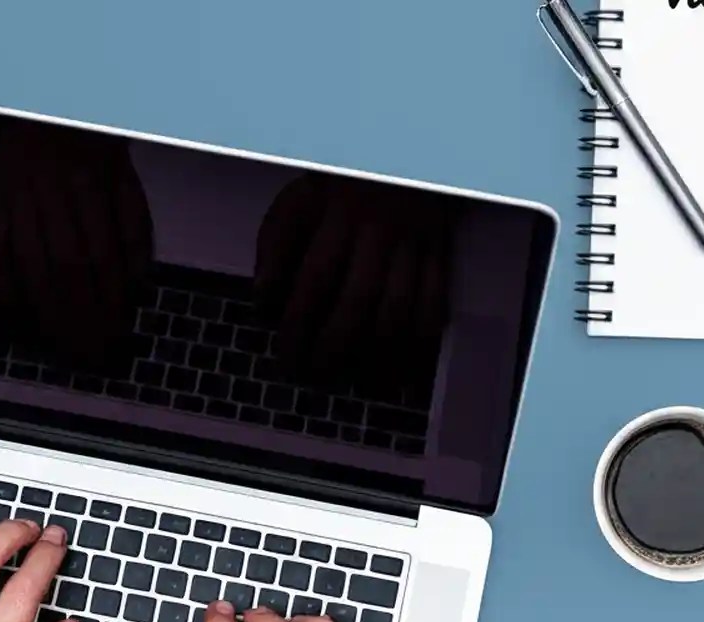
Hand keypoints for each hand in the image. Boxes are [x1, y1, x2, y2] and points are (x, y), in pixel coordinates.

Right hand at [0, 115, 154, 373]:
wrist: (41, 107)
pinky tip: (19, 323)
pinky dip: (5, 292)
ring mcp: (18, 200)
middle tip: (95, 356)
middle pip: (68, 268)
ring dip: (50, 314)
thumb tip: (138, 286)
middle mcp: (52, 194)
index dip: (112, 299)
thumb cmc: (91, 146)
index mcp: (91, 184)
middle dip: (83, 317)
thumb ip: (133, 228)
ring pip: (33, 267)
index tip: (121, 334)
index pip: (105, 255)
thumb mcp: (125, 176)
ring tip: (66, 349)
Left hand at [253, 172, 457, 390]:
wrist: (401, 154)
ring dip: (379, 355)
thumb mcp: (296, 202)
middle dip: (334, 348)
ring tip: (361, 385)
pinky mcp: (440, 253)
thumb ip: (274, 248)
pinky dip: (421, 342)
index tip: (285, 357)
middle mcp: (380, 230)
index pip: (314, 280)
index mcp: (337, 215)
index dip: (298, 325)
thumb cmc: (337, 187)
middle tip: (314, 377)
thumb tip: (263, 302)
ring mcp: (414, 243)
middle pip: (359, 300)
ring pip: (401, 308)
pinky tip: (405, 370)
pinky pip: (435, 304)